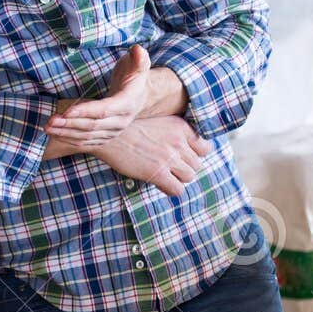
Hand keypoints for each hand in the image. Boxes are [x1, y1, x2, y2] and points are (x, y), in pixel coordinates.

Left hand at [45, 45, 149, 148]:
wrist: (139, 96)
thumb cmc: (134, 76)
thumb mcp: (138, 65)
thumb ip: (139, 58)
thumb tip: (138, 49)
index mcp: (128, 104)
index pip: (105, 110)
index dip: (86, 111)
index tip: (67, 111)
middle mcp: (121, 122)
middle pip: (93, 126)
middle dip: (70, 124)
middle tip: (50, 121)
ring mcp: (113, 132)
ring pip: (87, 136)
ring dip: (66, 133)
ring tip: (47, 127)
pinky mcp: (105, 137)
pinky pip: (86, 142)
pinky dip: (70, 140)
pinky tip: (56, 134)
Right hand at [93, 115, 212, 198]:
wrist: (107, 134)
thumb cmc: (128, 129)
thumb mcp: (156, 122)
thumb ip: (173, 133)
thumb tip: (184, 150)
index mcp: (180, 127)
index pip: (205, 148)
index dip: (195, 155)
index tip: (183, 157)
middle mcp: (178, 142)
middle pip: (197, 165)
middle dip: (184, 168)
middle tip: (169, 168)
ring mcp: (169, 157)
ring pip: (189, 177)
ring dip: (177, 179)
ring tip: (163, 175)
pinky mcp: (158, 172)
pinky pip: (178, 189)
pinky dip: (170, 189)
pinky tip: (160, 184)